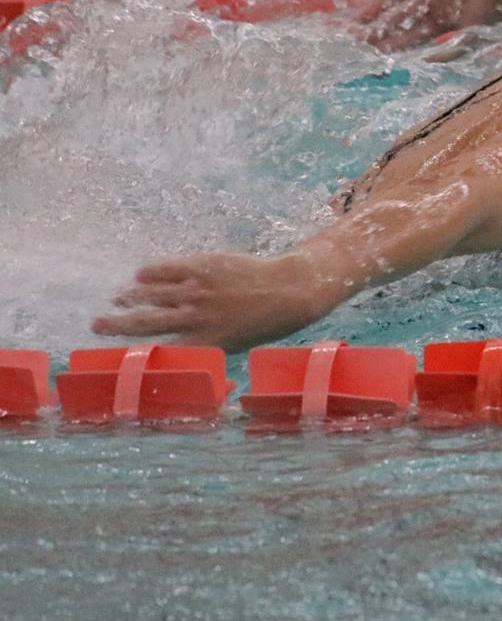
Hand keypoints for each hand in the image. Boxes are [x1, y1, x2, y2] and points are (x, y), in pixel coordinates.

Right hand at [94, 251, 349, 352]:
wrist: (287, 291)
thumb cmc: (262, 322)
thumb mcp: (234, 344)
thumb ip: (204, 347)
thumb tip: (178, 353)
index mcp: (203, 341)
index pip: (158, 347)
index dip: (134, 349)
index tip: (114, 351)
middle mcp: (196, 318)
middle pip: (147, 322)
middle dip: (118, 324)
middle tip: (96, 324)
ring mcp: (198, 291)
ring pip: (153, 294)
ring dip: (131, 296)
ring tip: (118, 298)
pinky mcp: (203, 267)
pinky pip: (168, 269)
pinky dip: (151, 272)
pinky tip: (140, 275)